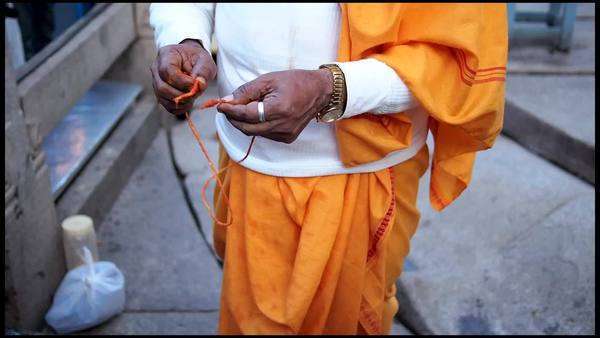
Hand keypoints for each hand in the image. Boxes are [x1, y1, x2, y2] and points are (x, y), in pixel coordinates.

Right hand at [150, 39, 216, 115]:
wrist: (191, 60)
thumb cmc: (196, 58)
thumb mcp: (204, 60)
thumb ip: (203, 71)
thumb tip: (200, 85)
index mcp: (166, 55)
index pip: (167, 71)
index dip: (182, 82)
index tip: (194, 84)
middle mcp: (157, 68)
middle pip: (162, 87)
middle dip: (182, 94)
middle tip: (195, 93)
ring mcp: (156, 82)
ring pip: (162, 98)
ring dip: (181, 102)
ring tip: (193, 97)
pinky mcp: (160, 93)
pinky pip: (166, 105)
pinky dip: (179, 108)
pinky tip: (188, 102)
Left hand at [216, 69, 332, 142]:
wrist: (320, 91)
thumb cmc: (295, 81)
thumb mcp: (268, 80)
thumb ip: (246, 91)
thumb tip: (227, 101)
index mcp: (279, 109)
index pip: (247, 115)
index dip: (231, 111)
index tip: (220, 105)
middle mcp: (283, 126)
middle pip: (247, 128)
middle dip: (233, 119)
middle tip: (226, 108)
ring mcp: (285, 134)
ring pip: (254, 133)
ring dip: (244, 122)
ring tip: (243, 108)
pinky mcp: (287, 138)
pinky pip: (264, 134)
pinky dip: (256, 126)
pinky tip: (258, 114)